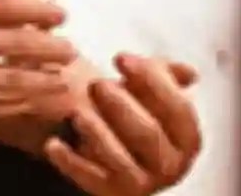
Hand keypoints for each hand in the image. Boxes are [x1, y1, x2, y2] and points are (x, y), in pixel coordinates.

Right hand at [0, 0, 78, 136]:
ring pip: (9, 78)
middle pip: (15, 41)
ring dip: (43, 78)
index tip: (59, 12)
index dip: (40, 7)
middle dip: (52, 45)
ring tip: (62, 75)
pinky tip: (34, 100)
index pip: (2, 4)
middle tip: (70, 46)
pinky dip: (17, 104)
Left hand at [44, 54, 201, 194]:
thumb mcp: (149, 93)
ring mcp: (141, 183)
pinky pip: (89, 179)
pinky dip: (70, 162)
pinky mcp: (111, 193)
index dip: (152, 80)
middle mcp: (170, 166)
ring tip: (76, 113)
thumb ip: (162, 77)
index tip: (121, 57)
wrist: (113, 155)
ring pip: (120, 159)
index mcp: (187, 139)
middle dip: (121, 105)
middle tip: (95, 84)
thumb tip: (189, 72)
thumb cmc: (134, 113)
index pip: (177, 108)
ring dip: (97, 134)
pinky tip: (52, 144)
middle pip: (148, 133)